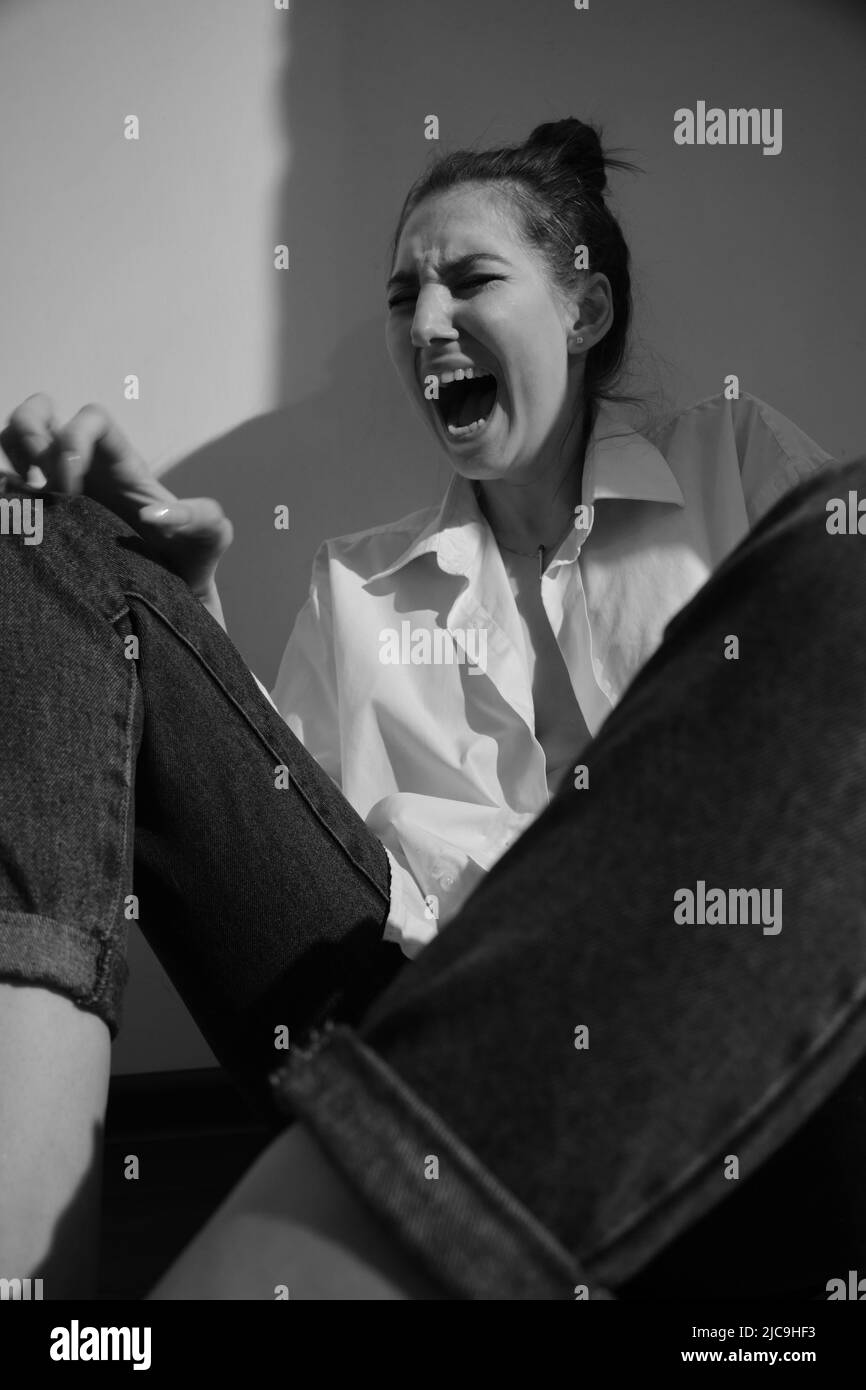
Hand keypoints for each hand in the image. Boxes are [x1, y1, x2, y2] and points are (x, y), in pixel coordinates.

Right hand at [1, 395, 232, 624]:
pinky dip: (4, 497)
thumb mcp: (210, 535)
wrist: (172, 598)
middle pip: (40, 417)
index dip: (73, 436)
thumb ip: (199, 517)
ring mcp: (60, 493)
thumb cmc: (190, 558)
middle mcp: (86, 470)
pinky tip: (18, 527)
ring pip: (16, 447)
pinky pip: (8, 492)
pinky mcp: (44, 521)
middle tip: (38, 484)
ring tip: (25, 504)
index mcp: (122, 464)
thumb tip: (151, 516)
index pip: (91, 418)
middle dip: (27, 436)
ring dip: (10, 464)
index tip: (71, 482)